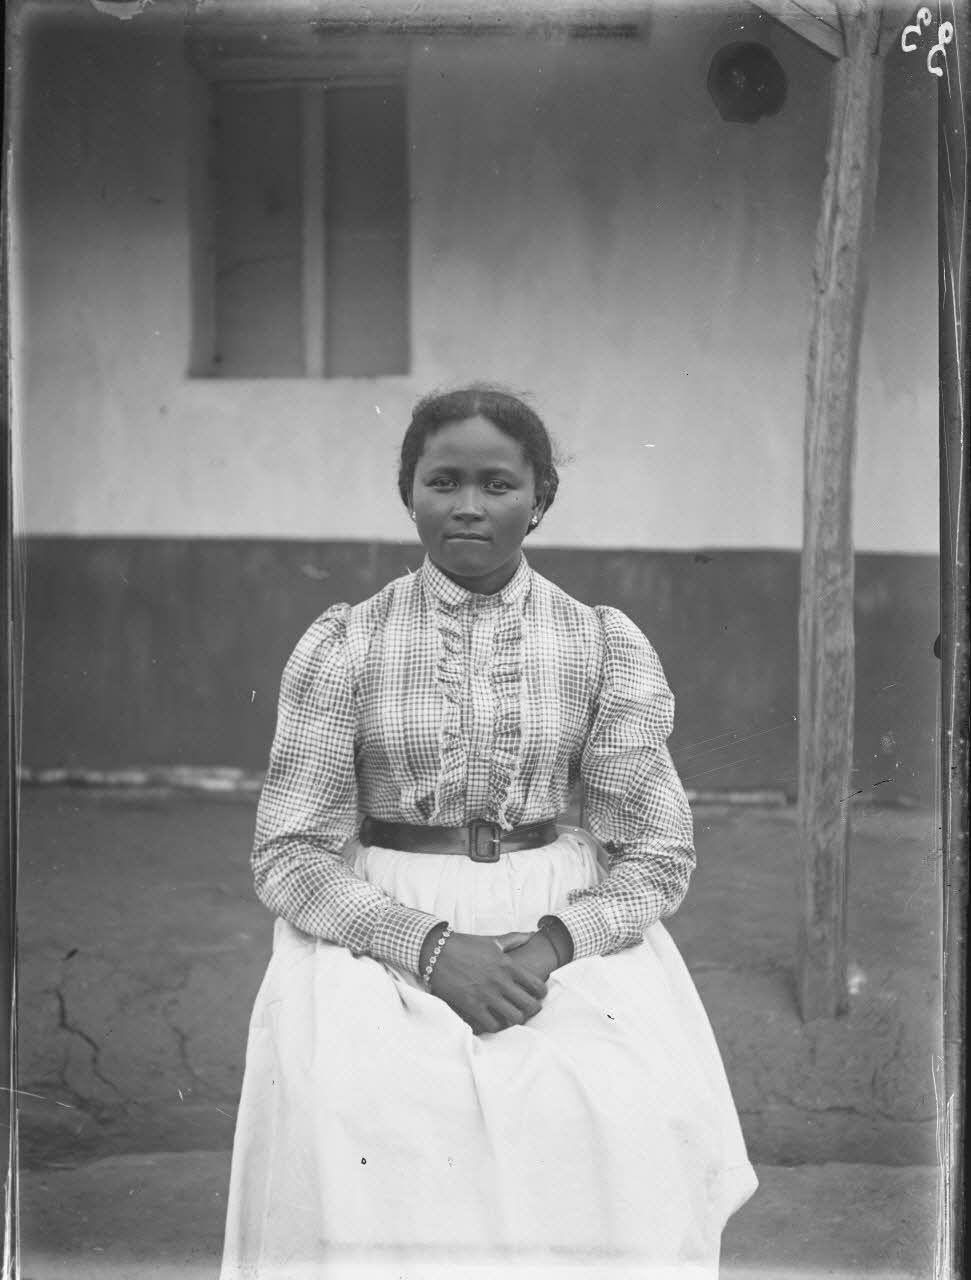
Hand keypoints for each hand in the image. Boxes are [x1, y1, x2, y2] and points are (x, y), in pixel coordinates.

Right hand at [422, 931, 549, 1034]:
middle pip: (529, 1005)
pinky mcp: (472, 1005)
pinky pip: (492, 1025)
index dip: (541, 994)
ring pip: (514, 1018)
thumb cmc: (465, 945)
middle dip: (532, 1010)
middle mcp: (500, 980)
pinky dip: (496, 1026)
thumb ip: (514, 939)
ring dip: (516, 1020)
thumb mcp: (492, 941)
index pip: (536, 985)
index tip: (538, 996)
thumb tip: (533, 935)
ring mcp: (486, 994)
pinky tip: (493, 1021)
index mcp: (507, 964)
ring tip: (512, 1017)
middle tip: (527, 1010)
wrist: (436, 951)